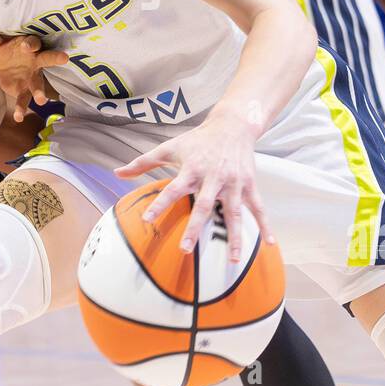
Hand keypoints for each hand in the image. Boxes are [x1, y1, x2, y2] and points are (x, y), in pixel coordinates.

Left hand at [0, 31, 67, 121]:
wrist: (3, 60)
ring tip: (41, 101)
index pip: (33, 42)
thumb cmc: (1, 44)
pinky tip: (18, 117)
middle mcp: (35, 60)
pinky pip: (24, 99)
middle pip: (47, 58)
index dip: (30, 44)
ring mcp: (32, 76)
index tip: (26, 46)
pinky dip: (21, 108)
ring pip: (38, 84)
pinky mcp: (24, 89)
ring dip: (39, 92)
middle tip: (64, 58)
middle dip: (55, 58)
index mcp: (28, 44)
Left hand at [114, 112, 272, 260]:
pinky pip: (258, 208)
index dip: (160, 203)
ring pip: (234, 213)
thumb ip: (143, 163)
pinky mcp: (249, 185)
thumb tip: (116, 173)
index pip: (173, 189)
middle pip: (204, 206)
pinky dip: (265, 225)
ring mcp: (233, 183)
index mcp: (192, 169)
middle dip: (195, 228)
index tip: (146, 220)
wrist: (232, 125)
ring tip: (231, 260)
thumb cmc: (197, 140)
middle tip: (185, 250)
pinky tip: (268, 244)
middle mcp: (213, 178)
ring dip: (234, 237)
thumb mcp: (169, 148)